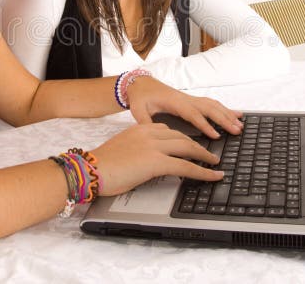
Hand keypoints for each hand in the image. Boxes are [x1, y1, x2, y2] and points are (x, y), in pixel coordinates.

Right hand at [91, 123, 223, 195]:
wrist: (90, 170)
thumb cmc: (100, 165)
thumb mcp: (121, 149)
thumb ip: (136, 150)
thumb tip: (143, 161)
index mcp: (139, 129)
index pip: (167, 130)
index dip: (181, 138)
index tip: (189, 145)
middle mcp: (149, 133)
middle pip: (180, 136)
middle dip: (197, 145)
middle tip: (209, 153)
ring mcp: (154, 146)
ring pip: (188, 147)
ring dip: (204, 155)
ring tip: (214, 163)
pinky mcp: (157, 162)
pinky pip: (186, 166)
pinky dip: (203, 172)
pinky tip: (213, 176)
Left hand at [125, 76, 242, 138]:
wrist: (139, 84)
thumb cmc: (140, 98)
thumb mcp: (138, 111)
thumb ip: (145, 123)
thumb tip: (151, 135)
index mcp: (174, 102)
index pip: (192, 114)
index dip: (204, 125)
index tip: (216, 136)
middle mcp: (185, 99)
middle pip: (209, 108)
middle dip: (224, 120)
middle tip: (236, 131)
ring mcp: (190, 99)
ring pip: (213, 105)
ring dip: (227, 114)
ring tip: (240, 125)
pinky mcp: (191, 100)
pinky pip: (211, 104)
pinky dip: (224, 109)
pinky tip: (235, 114)